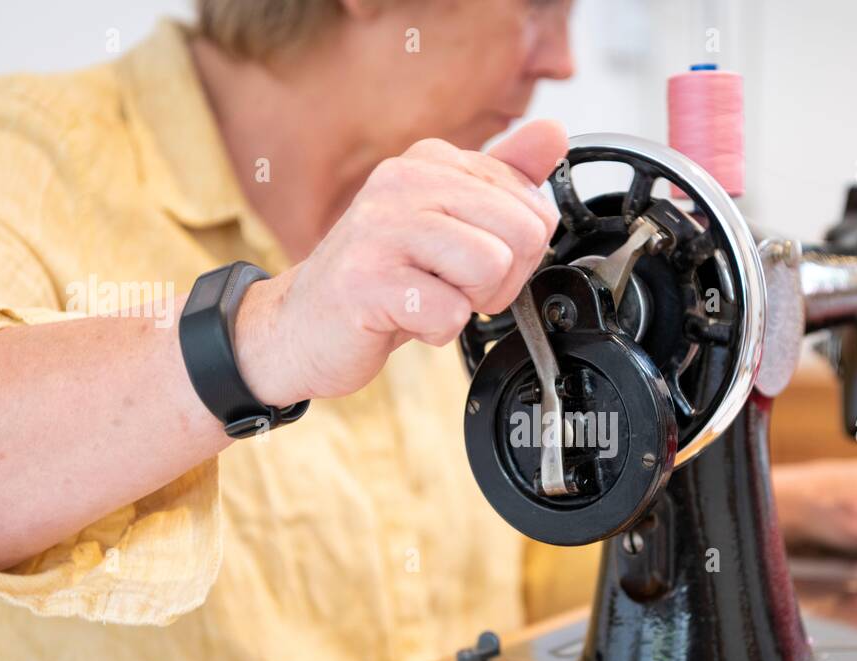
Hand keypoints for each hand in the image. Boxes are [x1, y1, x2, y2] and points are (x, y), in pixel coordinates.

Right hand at [234, 120, 566, 405]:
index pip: (532, 202)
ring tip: (425, 299)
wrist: (302, 325)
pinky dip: (436, 332)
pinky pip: (451, 314)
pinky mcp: (367, 281)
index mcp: (431, 161)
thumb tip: (554, 132)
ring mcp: (382, 228)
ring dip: (469, 304)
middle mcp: (405, 181)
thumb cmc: (381, 277)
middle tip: (450, 287)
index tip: (466, 260)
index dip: (514, 251)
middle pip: (523, 233)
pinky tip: (402, 319)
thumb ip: (504, 178)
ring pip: (492, 268)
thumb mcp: (448, 220)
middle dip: (501, 281)